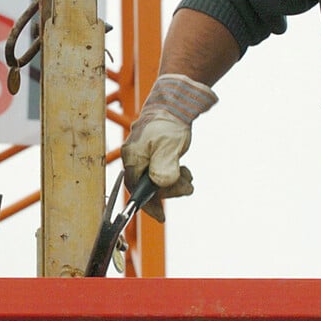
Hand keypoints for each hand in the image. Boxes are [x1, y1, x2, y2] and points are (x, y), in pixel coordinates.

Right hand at [120, 74, 217, 221]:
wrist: (175, 103)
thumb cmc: (169, 124)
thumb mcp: (169, 148)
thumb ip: (163, 169)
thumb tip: (161, 185)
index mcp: (133, 158)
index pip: (136, 189)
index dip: (149, 205)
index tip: (161, 217)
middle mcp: (135, 158)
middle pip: (149, 187)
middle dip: (170, 189)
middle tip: (186, 184)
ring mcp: (144, 156)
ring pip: (158, 181)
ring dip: (175, 182)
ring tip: (188, 174)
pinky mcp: (154, 154)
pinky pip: (162, 172)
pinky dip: (175, 174)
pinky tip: (184, 169)